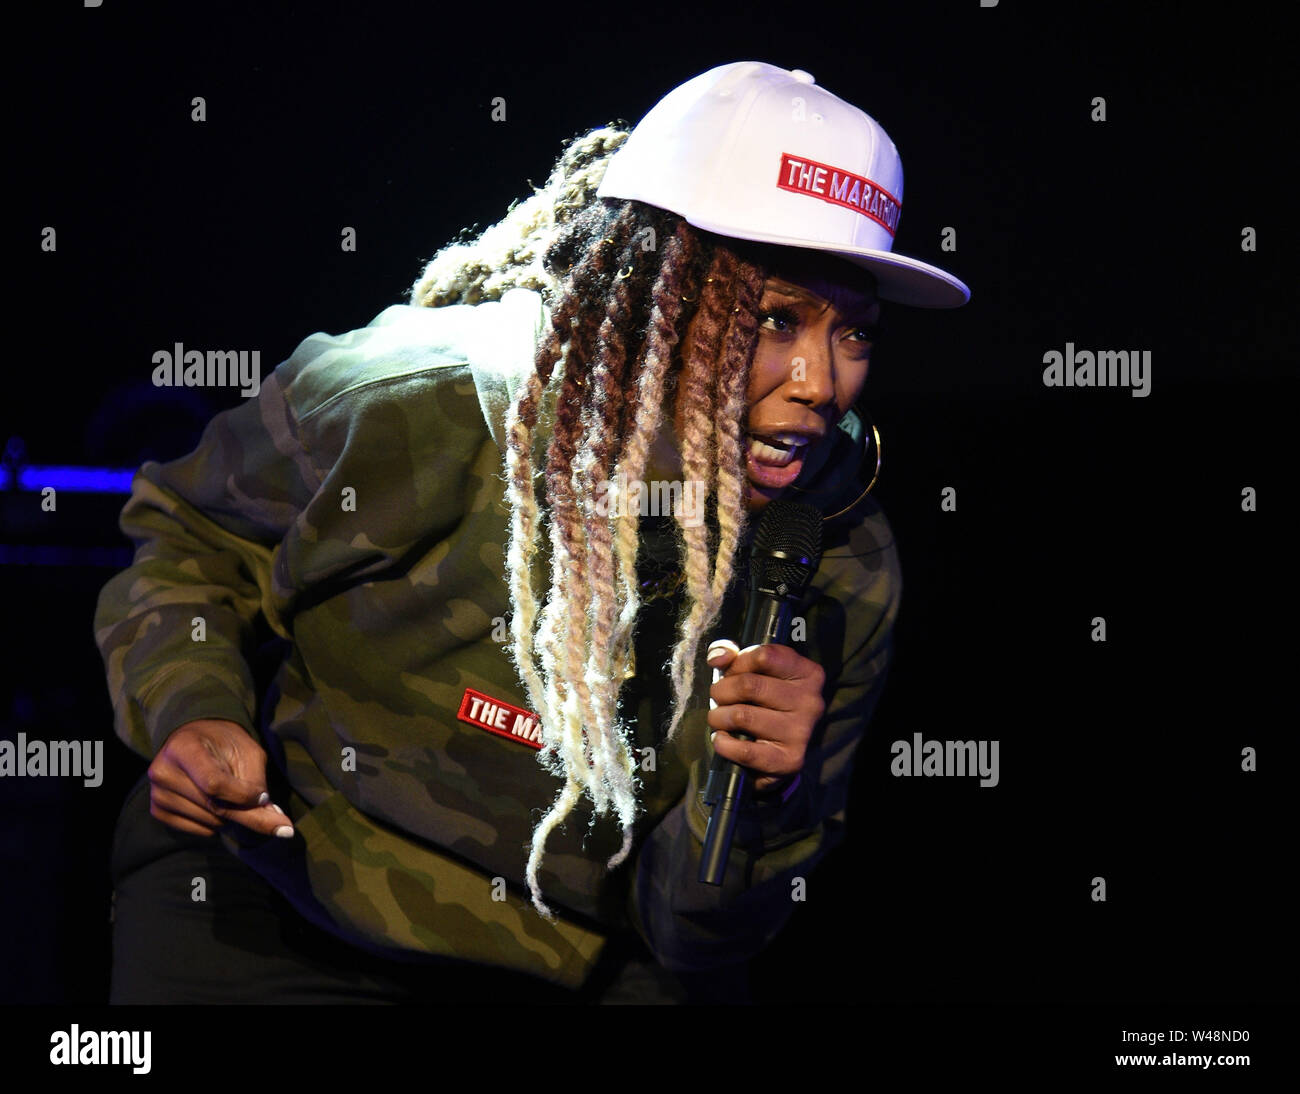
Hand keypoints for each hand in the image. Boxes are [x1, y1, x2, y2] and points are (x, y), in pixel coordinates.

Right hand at [147, 718, 292, 838]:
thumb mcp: (247, 752)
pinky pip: (199, 830)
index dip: (243, 795)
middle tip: (278, 823)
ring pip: (210, 822)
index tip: (265, 798)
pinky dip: (217, 824)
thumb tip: (276, 823)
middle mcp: (162, 772)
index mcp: (184, 748)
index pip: (214, 784)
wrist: (195, 739)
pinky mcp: (158, 811)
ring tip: (234, 797)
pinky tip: (217, 804)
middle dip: (248, 815)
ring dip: (232, 817)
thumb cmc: (225, 743)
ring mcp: (157, 794)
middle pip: (213, 806)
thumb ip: (257, 783)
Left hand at [705, 640, 824, 794]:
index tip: (731, 674)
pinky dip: (723, 744)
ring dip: (718, 717)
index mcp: (808, 673)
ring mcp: (801, 731)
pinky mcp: (789, 760)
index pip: (764, 656)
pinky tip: (723, 740)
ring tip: (719, 719)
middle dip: (721, 691)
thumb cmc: (765, 705)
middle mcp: (810, 701)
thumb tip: (717, 657)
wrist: (780, 755)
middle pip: (749, 685)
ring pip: (742, 715)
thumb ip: (734, 657)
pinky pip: (744, 750)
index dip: (738, 663)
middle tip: (719, 698)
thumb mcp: (755, 673)